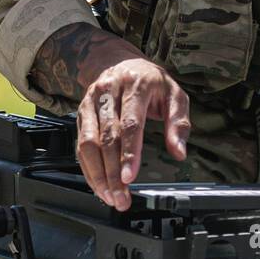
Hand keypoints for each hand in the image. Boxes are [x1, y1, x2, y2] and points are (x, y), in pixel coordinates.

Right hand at [77, 57, 189, 209]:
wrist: (119, 61)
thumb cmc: (150, 81)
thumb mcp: (174, 94)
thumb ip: (179, 123)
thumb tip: (179, 151)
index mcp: (136, 85)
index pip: (130, 123)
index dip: (129, 153)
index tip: (129, 177)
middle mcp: (108, 92)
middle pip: (107, 138)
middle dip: (112, 172)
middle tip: (121, 197)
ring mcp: (91, 102)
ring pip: (88, 143)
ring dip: (97, 174)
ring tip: (110, 196)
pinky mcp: (81, 113)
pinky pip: (80, 144)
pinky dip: (88, 168)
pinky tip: (98, 184)